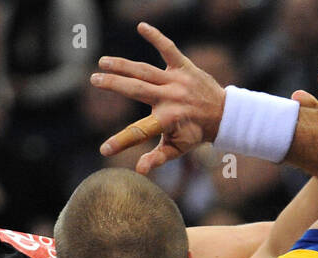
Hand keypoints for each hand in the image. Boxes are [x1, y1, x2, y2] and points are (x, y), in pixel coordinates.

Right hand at [95, 22, 225, 173]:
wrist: (222, 114)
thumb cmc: (194, 134)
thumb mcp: (177, 149)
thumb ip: (157, 159)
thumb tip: (139, 171)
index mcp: (167, 120)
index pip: (139, 131)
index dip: (121, 141)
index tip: (104, 150)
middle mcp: (170, 98)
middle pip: (136, 89)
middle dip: (114, 84)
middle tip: (94, 80)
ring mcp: (176, 80)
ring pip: (145, 70)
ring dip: (123, 65)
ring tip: (103, 62)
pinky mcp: (184, 66)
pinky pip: (168, 49)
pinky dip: (156, 37)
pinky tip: (141, 27)